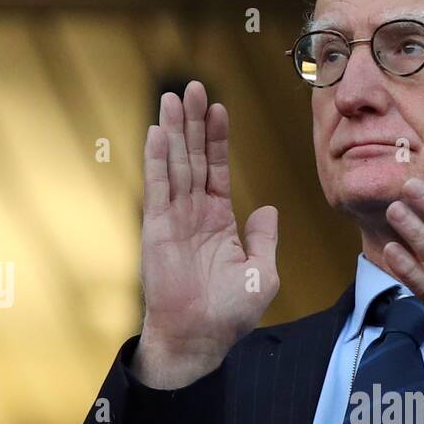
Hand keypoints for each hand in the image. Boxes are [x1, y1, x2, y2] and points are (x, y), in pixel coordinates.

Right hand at [134, 80, 278, 386]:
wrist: (199, 338)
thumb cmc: (230, 314)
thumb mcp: (262, 274)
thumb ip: (265, 239)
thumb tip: (267, 209)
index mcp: (219, 221)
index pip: (217, 169)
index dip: (218, 138)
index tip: (218, 107)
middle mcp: (194, 214)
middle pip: (194, 157)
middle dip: (193, 122)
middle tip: (191, 85)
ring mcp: (174, 219)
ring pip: (175, 164)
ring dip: (174, 130)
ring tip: (174, 96)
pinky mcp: (157, 228)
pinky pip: (158, 187)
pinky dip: (157, 159)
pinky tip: (158, 131)